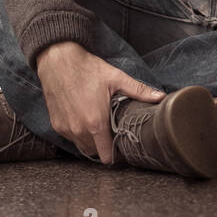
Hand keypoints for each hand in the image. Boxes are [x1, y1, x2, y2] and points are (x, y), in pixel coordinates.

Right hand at [35, 41, 163, 162]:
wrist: (58, 61)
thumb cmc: (87, 69)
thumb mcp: (116, 78)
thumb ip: (139, 91)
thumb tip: (161, 97)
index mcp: (96, 123)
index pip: (106, 156)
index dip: (116, 154)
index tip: (121, 146)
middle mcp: (79, 130)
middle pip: (94, 153)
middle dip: (104, 146)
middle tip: (111, 132)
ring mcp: (66, 128)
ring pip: (81, 146)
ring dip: (90, 141)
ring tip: (98, 125)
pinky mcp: (56, 124)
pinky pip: (70, 137)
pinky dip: (77, 132)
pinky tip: (84, 118)